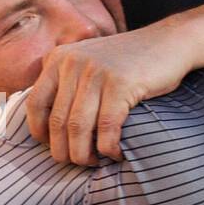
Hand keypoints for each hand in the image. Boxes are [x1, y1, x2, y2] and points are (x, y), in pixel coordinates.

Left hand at [26, 3, 203, 165]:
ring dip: (84, 154)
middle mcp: (73, 63)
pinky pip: (106, 127)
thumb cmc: (126, 61)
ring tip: (94, 162)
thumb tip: (46, 123)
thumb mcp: (86, 61)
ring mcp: (97, 72)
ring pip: (78, 128)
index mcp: (59, 59)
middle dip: (64, 151)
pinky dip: (109, 148)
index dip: (40, 132)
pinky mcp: (121, 83)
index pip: (35, 104)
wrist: (169, 42)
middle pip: (57, 121)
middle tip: (77, 162)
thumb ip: (64, 82)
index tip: (53, 146)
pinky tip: (116, 154)